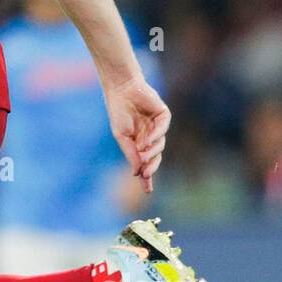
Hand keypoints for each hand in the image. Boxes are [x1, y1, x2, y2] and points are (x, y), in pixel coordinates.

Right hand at [103, 75, 170, 193]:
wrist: (121, 90)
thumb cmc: (118, 112)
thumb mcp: (122, 137)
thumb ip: (131, 154)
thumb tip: (137, 173)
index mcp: (139, 142)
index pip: (146, 162)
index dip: (147, 177)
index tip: (148, 191)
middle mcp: (150, 136)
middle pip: (155, 157)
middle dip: (151, 166)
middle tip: (146, 175)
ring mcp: (158, 126)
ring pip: (159, 145)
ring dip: (151, 152)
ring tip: (142, 154)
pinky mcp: (163, 115)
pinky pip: (162, 129)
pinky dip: (155, 137)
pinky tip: (146, 142)